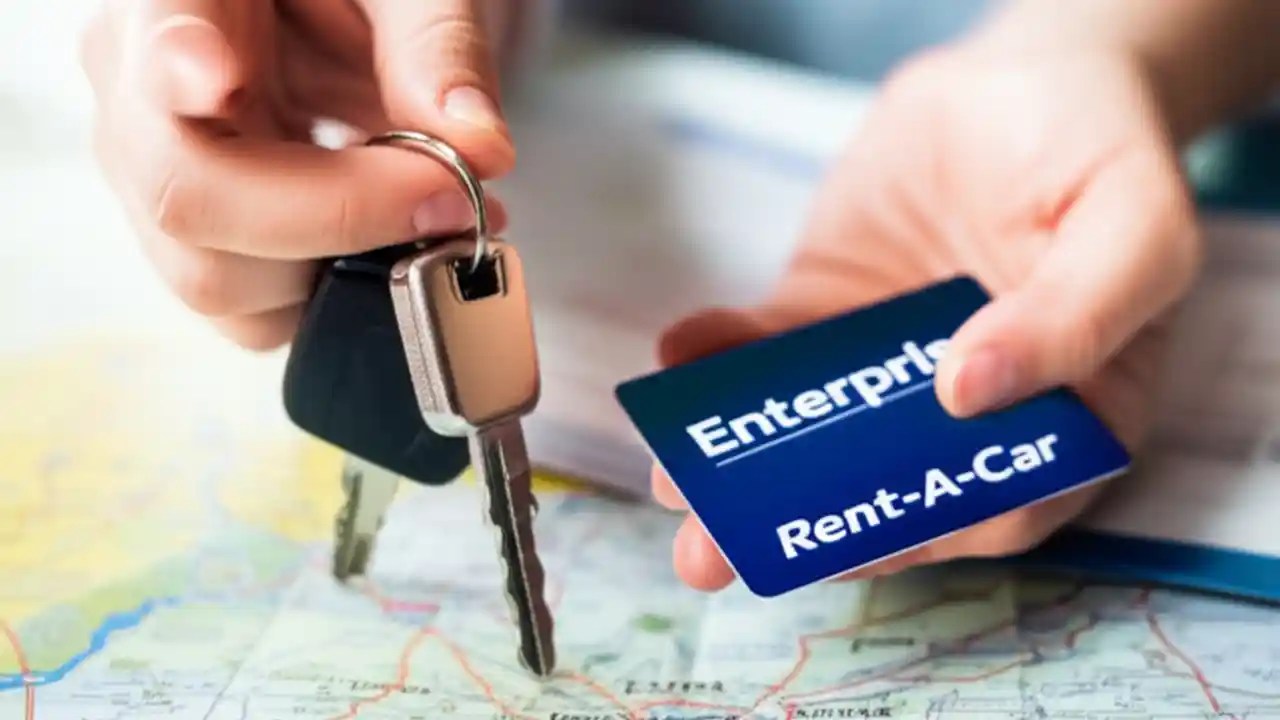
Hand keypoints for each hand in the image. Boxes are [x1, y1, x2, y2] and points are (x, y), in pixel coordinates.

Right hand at [81, 0, 515, 349]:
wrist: (350, 17)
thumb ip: (435, 46)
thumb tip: (477, 150)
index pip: (157, 43)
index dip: (181, 70)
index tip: (216, 80)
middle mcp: (141, 92)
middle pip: (189, 196)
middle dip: (339, 218)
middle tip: (450, 198)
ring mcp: (163, 174)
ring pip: (218, 279)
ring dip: (348, 268)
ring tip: (437, 216)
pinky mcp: (208, 238)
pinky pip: (256, 304)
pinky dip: (343, 287)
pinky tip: (397, 237)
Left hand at [652, 42, 1203, 590]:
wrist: (1021, 75)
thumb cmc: (1102, 152)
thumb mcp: (1135, 228)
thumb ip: (1077, 318)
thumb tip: (969, 393)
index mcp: (1064, 421)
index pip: (992, 507)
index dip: (918, 532)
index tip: (844, 541)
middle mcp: (966, 414)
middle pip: (882, 488)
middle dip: (795, 524)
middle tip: (713, 552)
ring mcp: (884, 370)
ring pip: (809, 436)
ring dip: (735, 467)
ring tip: (673, 482)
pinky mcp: (825, 318)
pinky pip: (766, 351)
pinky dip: (717, 359)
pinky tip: (679, 357)